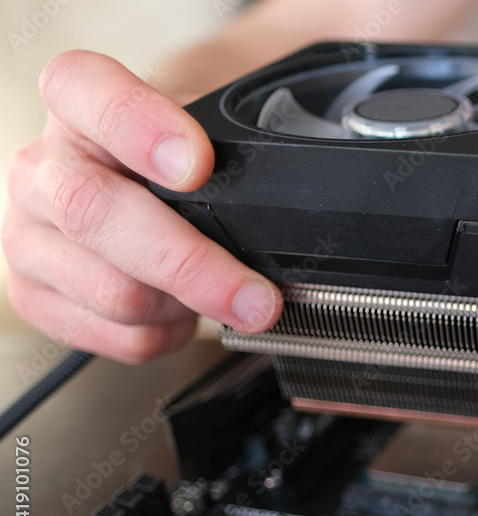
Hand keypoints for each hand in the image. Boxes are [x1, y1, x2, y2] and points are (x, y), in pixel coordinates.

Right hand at [3, 50, 280, 362]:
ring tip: (220, 289)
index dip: (139, 127)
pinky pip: (115, 336)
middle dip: (192, 265)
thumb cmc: (179, 155)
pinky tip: (178, 307)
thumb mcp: (207, 124)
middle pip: (96, 214)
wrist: (138, 188)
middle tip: (257, 296)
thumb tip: (321, 172)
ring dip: (187, 305)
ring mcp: (31, 234)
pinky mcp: (38, 295)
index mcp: (79, 103)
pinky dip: (166, 333)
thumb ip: (237, 136)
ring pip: (113, 291)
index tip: (197, 164)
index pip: (85, 91)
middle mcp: (46, 167)